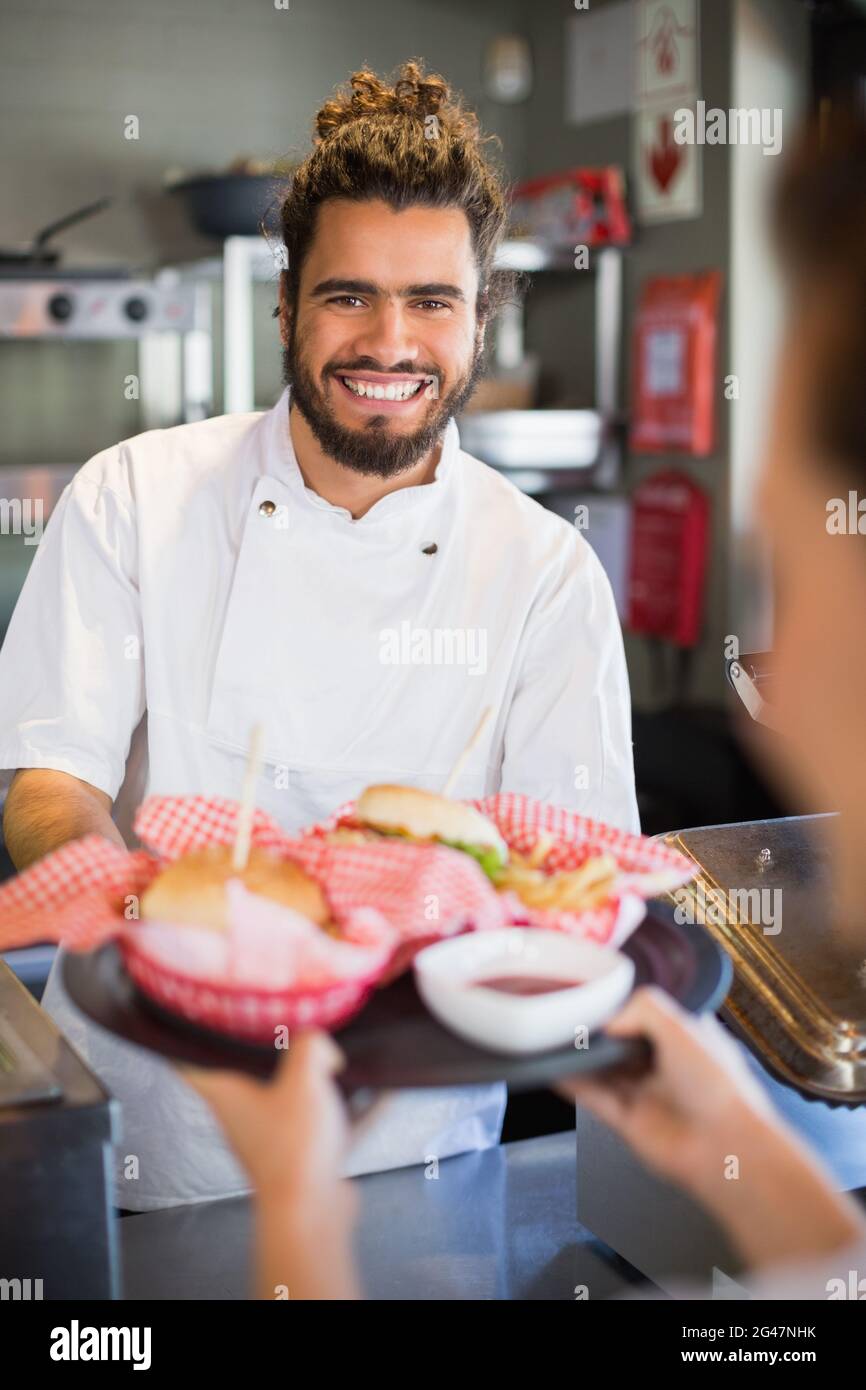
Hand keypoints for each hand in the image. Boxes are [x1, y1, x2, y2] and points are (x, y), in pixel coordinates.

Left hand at [182, 1031, 358, 1298]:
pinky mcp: (303, 1158)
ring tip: (341, 1054)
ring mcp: (273, 1138)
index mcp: (226, 1092)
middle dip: (269, 1047)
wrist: (311, 1213)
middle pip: (246, 1072)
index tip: (196, 1012)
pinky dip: (350, 1108)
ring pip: (291, 1096)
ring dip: (316, 1078)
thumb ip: (312, 1045)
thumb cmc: (294, 1146)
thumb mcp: (304, 1077)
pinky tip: (381, 1092)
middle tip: (287, 1021)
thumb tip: (322, 1047)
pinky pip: (327, 1123)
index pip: (188, 1059)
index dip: (188, 1033)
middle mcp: (243, 1115)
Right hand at [557, 987, 864, 1269]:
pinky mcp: (630, 1123)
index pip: (647, 1015)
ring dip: (580, 1058)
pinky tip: (555, 1069)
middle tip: (569, 1019)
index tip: (596, 999)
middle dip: (596, 1034)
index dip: (623, 1007)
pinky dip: (574, 1085)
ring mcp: (647, 1095)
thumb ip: (643, 1009)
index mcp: (686, 1038)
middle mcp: (666, 1067)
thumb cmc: (720, 1088)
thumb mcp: (682, 1025)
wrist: (726, 1147)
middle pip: (620, 1044)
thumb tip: (610, 1020)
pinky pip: (595, 1099)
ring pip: (603, 1071)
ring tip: (552, 1040)